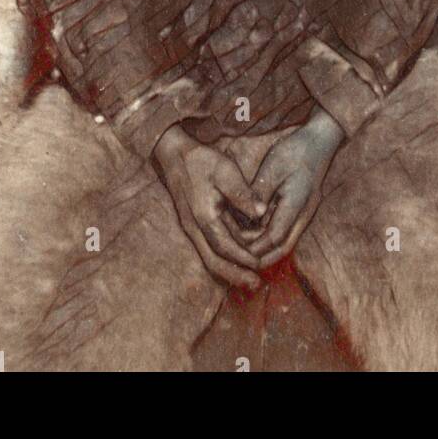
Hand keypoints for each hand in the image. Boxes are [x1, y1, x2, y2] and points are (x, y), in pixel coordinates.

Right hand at [154, 125, 266, 288]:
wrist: (174, 153)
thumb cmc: (201, 160)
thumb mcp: (226, 171)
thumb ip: (243, 194)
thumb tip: (262, 214)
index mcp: (204, 217)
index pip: (226, 247)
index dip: (244, 259)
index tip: (261, 266)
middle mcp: (195, 228)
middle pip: (214, 262)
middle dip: (235, 275)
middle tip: (256, 285)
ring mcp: (193, 228)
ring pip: (211, 257)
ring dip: (230, 269)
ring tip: (251, 278)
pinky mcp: (194, 223)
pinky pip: (210, 247)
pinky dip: (225, 256)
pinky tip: (239, 257)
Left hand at [242, 110, 343, 267]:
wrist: (321, 139)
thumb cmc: (296, 151)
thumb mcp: (272, 168)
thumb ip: (260, 193)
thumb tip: (247, 218)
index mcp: (297, 205)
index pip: (274, 238)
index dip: (255, 247)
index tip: (236, 247)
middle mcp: (303, 214)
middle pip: (282, 247)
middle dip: (261, 256)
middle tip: (239, 257)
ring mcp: (305, 212)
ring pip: (285, 241)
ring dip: (266, 248)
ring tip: (244, 247)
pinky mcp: (302, 208)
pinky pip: (286, 230)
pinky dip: (270, 236)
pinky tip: (255, 232)